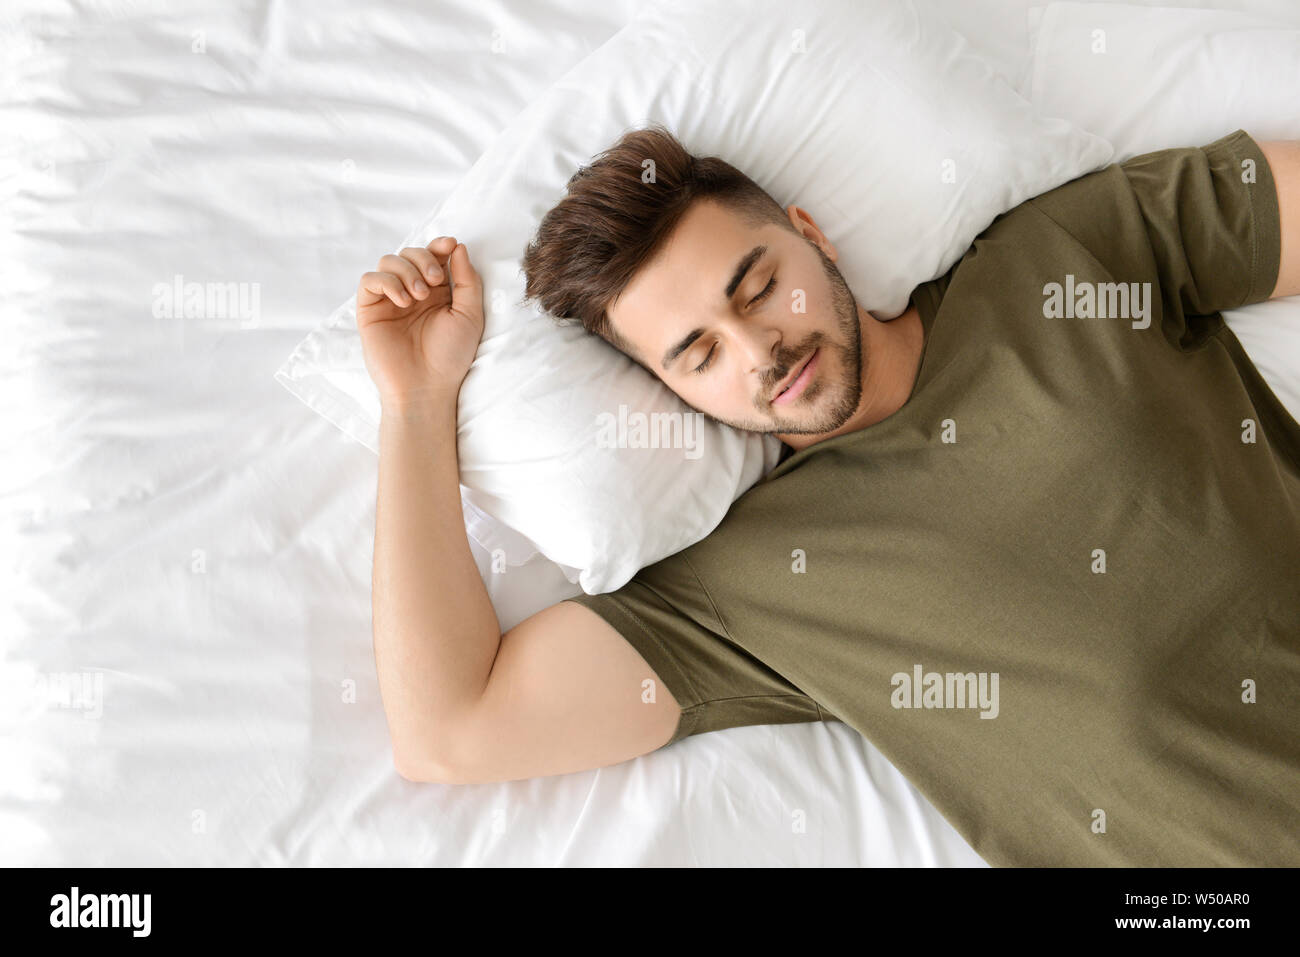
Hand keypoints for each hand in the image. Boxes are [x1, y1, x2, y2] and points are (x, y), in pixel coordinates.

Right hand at [356, 236, 483, 407]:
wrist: (427, 387)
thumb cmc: (450, 356)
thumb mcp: (469, 315)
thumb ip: (467, 280)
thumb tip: (457, 246)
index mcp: (438, 292)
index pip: (433, 256)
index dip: (439, 245)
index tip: (450, 245)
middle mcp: (412, 292)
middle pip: (409, 252)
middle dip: (424, 259)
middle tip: (435, 281)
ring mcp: (389, 301)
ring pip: (388, 261)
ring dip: (406, 270)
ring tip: (419, 295)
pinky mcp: (370, 311)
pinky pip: (369, 280)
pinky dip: (387, 282)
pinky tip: (403, 301)